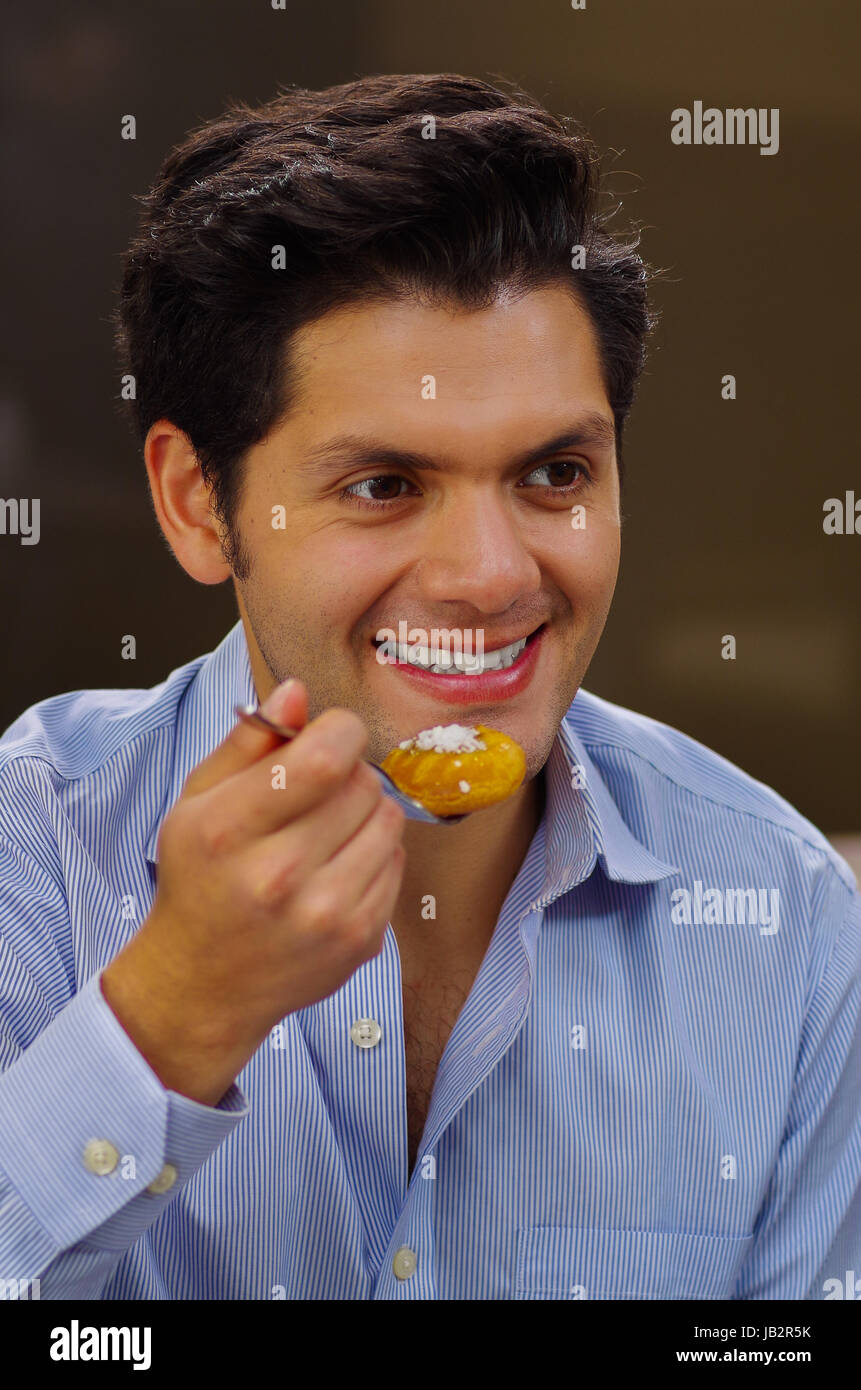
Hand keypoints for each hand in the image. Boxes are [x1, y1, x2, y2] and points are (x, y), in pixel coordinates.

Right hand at [101, 678, 405, 1104]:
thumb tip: (298, 693)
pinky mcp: (360, 940)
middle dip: (347, 772)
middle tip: (317, 791)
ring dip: (365, 812)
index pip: (323, 758)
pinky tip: (336, 868)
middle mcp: (278, 877)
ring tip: (326, 830)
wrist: (203, 986)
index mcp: (229, 831)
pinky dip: (375, 854)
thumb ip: (248, 742)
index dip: (339, 731)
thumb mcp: (198, 802)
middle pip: (362, 784)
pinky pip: (397, 863)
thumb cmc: (200, 880)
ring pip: (389, 820)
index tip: (328, 736)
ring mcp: (326, 915)